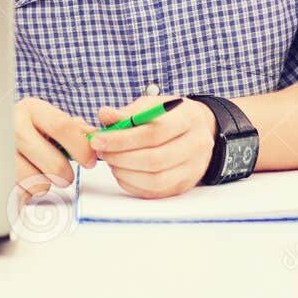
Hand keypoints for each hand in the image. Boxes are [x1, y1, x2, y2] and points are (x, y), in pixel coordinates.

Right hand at [13, 97, 96, 198]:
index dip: (81, 147)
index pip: (63, 127)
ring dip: (45, 184)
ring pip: (39, 183)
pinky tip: (25, 179)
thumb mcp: (47, 119)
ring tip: (39, 174)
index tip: (89, 160)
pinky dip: (28, 192)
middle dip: (66, 175)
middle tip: (64, 175)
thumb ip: (74, 127)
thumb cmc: (25, 127)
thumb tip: (96, 136)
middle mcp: (13, 127)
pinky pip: (22, 194)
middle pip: (54, 163)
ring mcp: (2, 151)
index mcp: (31, 109)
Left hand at [88, 95, 217, 198]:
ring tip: (111, 161)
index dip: (122, 139)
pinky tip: (122, 172)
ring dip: (125, 173)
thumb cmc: (170, 116)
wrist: (199, 130)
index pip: (153, 133)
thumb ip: (128, 112)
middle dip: (121, 157)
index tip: (98, 140)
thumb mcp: (151, 105)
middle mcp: (196, 145)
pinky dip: (132, 184)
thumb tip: (104, 115)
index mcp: (188, 119)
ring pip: (155, 180)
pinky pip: (155, 192)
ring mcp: (193, 169)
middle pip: (154, 159)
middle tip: (101, 151)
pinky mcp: (184, 185)